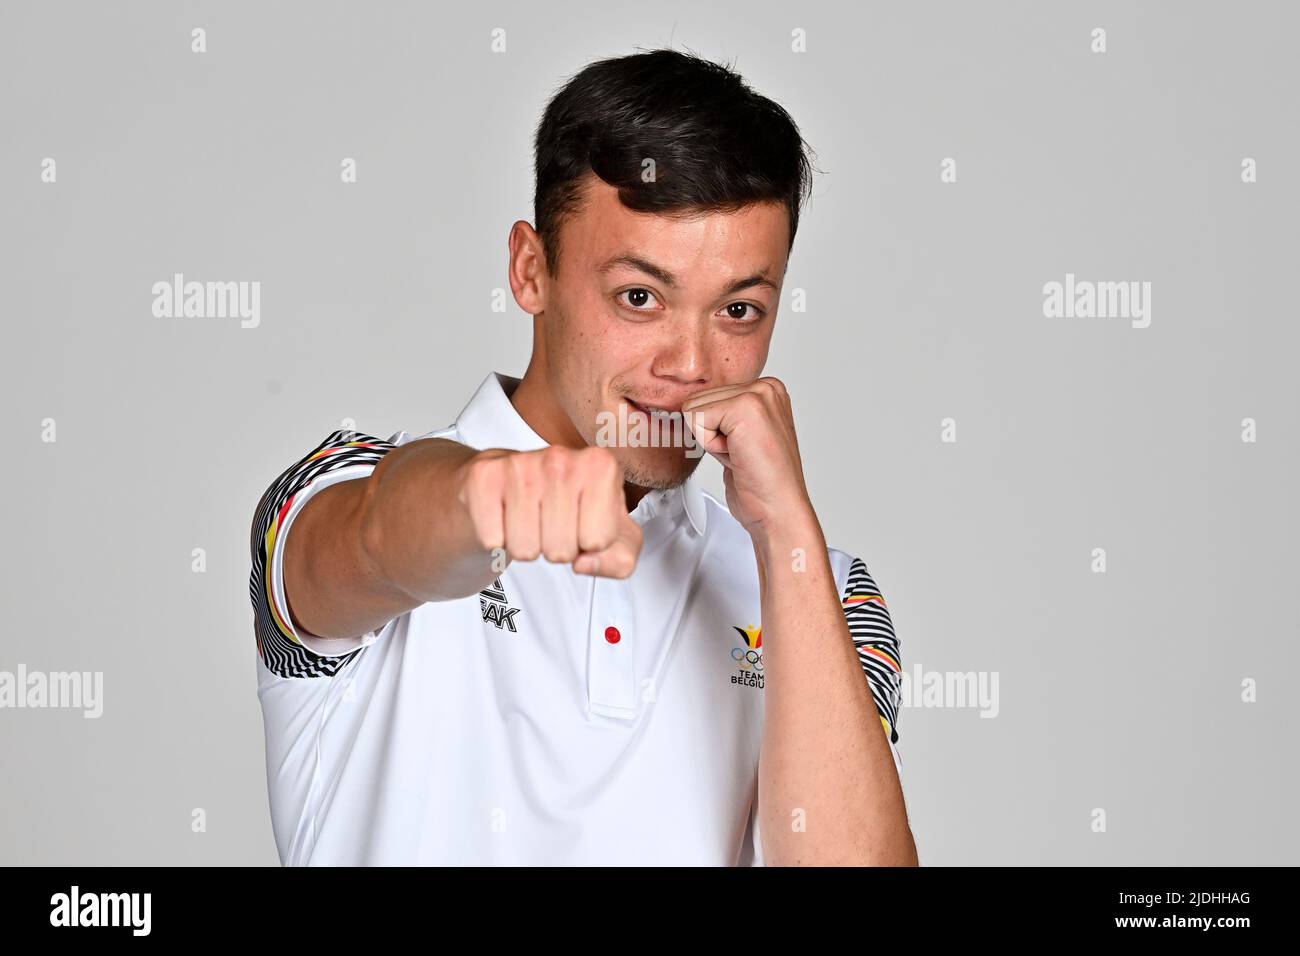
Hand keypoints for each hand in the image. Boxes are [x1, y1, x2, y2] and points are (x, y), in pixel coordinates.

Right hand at [456, 445, 642, 576]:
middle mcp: (561, 458)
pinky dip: (496, 539)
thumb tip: (585, 563)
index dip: (590, 544)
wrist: (506, 484)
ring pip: (526, 550)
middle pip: (561, 550)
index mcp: (600, 466)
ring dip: (526, 545)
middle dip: (556, 548)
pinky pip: (493, 540)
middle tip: (550, 524)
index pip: (599, 541)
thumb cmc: (563, 506)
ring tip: (527, 520)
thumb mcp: (610, 535)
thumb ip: (620, 558)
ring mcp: (520, 464)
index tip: (581, 523)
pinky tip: (503, 516)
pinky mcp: (483, 476)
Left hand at [682, 377, 813, 536]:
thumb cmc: (761, 483)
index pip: (707, 396)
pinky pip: (697, 419)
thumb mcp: (738, 437)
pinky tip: (738, 455)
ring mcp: (758, 394)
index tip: (741, 448)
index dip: (713, 430)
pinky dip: (710, 445)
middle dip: (710, 433)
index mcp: (766, 390)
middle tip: (741, 453)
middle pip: (698, 399)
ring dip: (711, 440)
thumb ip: (721, 416)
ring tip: (741, 454)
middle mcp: (765, 387)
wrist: (778, 509)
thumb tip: (686, 408)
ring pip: (695, 409)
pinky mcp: (746, 407)